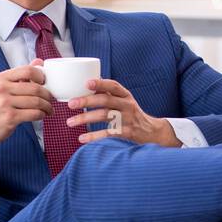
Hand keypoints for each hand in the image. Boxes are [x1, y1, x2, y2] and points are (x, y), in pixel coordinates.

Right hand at [0, 59, 54, 159]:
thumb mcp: (2, 88)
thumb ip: (21, 75)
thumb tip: (39, 61)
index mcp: (1, 78)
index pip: (28, 70)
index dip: (41, 76)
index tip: (45, 83)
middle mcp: (2, 89)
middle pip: (36, 88)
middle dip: (48, 95)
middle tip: (50, 100)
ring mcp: (5, 103)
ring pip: (37, 101)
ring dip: (47, 106)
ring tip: (49, 109)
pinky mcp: (10, 118)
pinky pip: (35, 114)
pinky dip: (42, 115)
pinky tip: (42, 115)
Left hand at [64, 78, 179, 145]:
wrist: (151, 132)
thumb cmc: (132, 114)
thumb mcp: (124, 101)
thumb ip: (108, 94)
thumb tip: (87, 83)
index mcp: (125, 95)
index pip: (113, 86)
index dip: (100, 83)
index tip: (87, 82)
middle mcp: (127, 105)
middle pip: (106, 100)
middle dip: (87, 101)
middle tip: (71, 104)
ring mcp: (128, 119)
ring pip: (105, 116)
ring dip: (86, 118)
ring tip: (70, 122)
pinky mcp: (127, 133)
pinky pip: (108, 133)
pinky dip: (94, 136)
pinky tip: (82, 138)